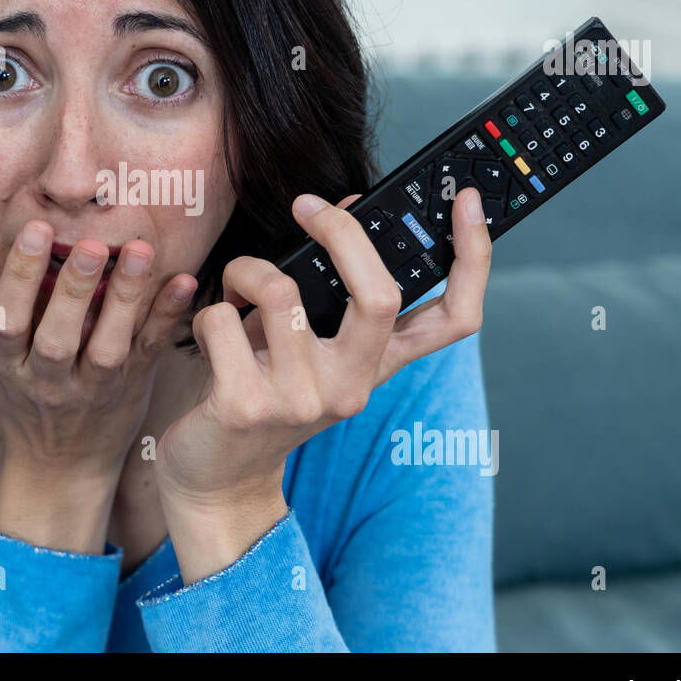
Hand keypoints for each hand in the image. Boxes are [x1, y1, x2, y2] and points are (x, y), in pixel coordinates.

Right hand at [0, 220, 197, 481]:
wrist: (60, 466)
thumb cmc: (20, 398)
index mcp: (8, 367)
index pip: (7, 321)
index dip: (18, 277)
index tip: (35, 228)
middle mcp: (49, 381)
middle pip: (58, 338)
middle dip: (73, 291)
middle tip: (91, 246)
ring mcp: (94, 388)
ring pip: (108, 347)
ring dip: (124, 299)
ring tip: (139, 251)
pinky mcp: (132, 388)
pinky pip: (149, 351)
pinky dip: (167, 316)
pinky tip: (185, 281)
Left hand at [156, 185, 491, 507]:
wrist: (217, 479)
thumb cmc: (261, 396)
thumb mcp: (307, 344)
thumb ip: (330, 287)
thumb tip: (348, 205)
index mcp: (377, 365)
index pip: (456, 317)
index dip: (473, 257)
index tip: (468, 201)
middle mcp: (352, 385)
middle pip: (379, 296)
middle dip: (342, 233)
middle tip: (307, 206)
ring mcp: (302, 400)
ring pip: (281, 291)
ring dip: (246, 270)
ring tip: (235, 286)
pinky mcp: (246, 407)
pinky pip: (223, 320)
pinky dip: (208, 313)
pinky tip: (209, 337)